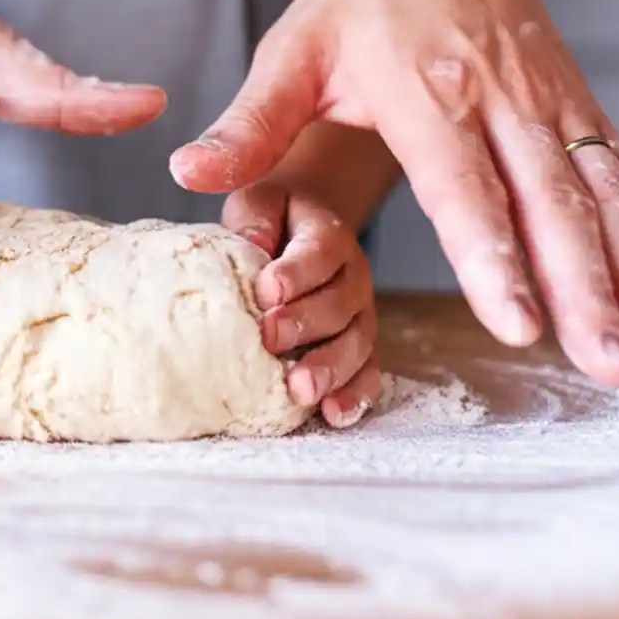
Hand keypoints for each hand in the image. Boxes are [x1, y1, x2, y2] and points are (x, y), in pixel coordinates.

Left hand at [171, 0, 618, 385]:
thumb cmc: (365, 0)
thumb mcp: (293, 52)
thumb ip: (249, 124)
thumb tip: (189, 174)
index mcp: (427, 96)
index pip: (466, 189)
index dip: (494, 259)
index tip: (519, 322)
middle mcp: (500, 103)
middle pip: (549, 205)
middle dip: (580, 290)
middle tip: (602, 361)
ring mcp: (548, 105)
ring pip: (597, 194)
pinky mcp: (575, 106)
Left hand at [224, 183, 378, 427]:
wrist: (302, 229)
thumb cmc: (272, 221)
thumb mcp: (258, 204)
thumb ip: (256, 219)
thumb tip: (251, 246)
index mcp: (328, 237)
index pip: (318, 254)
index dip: (295, 274)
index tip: (265, 291)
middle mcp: (352, 277)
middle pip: (338, 305)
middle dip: (305, 325)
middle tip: (270, 339)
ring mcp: (359, 316)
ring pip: (356, 344)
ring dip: (329, 368)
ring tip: (300, 389)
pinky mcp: (359, 348)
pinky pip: (367, 373)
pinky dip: (354, 396)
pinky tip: (333, 414)